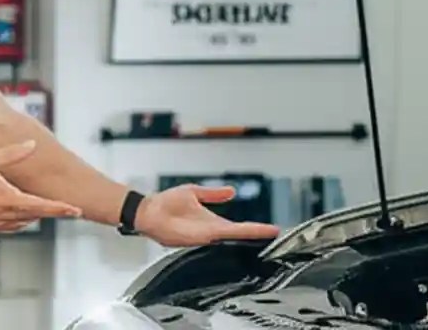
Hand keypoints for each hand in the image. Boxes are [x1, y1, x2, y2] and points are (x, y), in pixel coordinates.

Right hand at [0, 141, 81, 232]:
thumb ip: (12, 154)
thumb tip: (31, 146)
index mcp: (8, 200)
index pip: (42, 207)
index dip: (61, 209)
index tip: (75, 210)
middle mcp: (2, 216)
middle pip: (33, 217)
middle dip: (47, 211)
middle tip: (60, 206)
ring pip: (20, 224)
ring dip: (31, 216)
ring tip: (39, 207)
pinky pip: (5, 227)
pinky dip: (15, 221)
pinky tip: (14, 213)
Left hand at [134, 184, 280, 247]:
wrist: (149, 211)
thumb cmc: (166, 203)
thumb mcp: (195, 193)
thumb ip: (213, 194)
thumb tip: (231, 191)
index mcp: (212, 222)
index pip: (238, 226)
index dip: (254, 227)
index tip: (272, 227)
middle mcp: (212, 231)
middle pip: (241, 234)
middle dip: (259, 234)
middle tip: (278, 234)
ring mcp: (207, 235)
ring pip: (235, 236)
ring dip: (252, 235)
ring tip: (271, 234)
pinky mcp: (200, 235)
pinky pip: (221, 234)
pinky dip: (236, 234)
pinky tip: (246, 232)